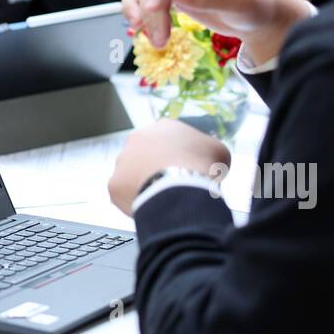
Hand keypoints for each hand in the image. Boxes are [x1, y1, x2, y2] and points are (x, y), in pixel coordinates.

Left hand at [107, 118, 230, 215]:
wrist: (180, 189)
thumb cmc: (201, 168)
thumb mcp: (218, 151)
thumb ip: (208, 149)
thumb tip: (209, 156)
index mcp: (164, 127)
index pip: (169, 140)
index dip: (178, 157)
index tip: (185, 169)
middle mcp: (138, 138)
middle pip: (147, 154)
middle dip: (157, 168)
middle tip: (171, 185)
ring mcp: (123, 161)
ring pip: (132, 174)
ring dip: (143, 183)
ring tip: (161, 198)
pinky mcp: (114, 184)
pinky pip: (124, 194)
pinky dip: (135, 200)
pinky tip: (150, 206)